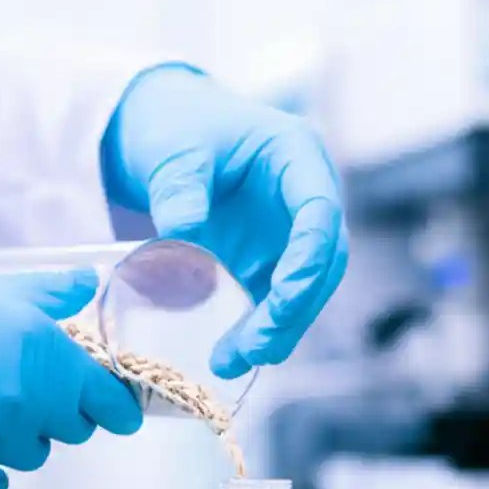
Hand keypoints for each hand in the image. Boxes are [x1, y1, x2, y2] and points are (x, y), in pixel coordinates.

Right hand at [0, 270, 141, 488]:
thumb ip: (48, 291)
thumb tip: (90, 281)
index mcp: (49, 360)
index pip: (108, 399)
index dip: (116, 406)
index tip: (120, 412)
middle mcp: (33, 406)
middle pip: (71, 428)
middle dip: (55, 414)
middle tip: (21, 392)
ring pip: (29, 455)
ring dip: (14, 440)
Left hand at [102, 65, 348, 378]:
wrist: (165, 132)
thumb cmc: (177, 127)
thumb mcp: (172, 147)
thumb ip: (179, 187)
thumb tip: (182, 232)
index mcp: (297, 155)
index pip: (320, 212)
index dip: (309, 258)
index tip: (283, 296)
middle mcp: (306, 197)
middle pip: (323, 261)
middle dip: (293, 309)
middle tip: (253, 348)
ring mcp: (291, 232)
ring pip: (305, 290)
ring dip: (278, 329)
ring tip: (229, 362)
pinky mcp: (270, 260)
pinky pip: (276, 301)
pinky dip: (258, 329)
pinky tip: (229, 355)